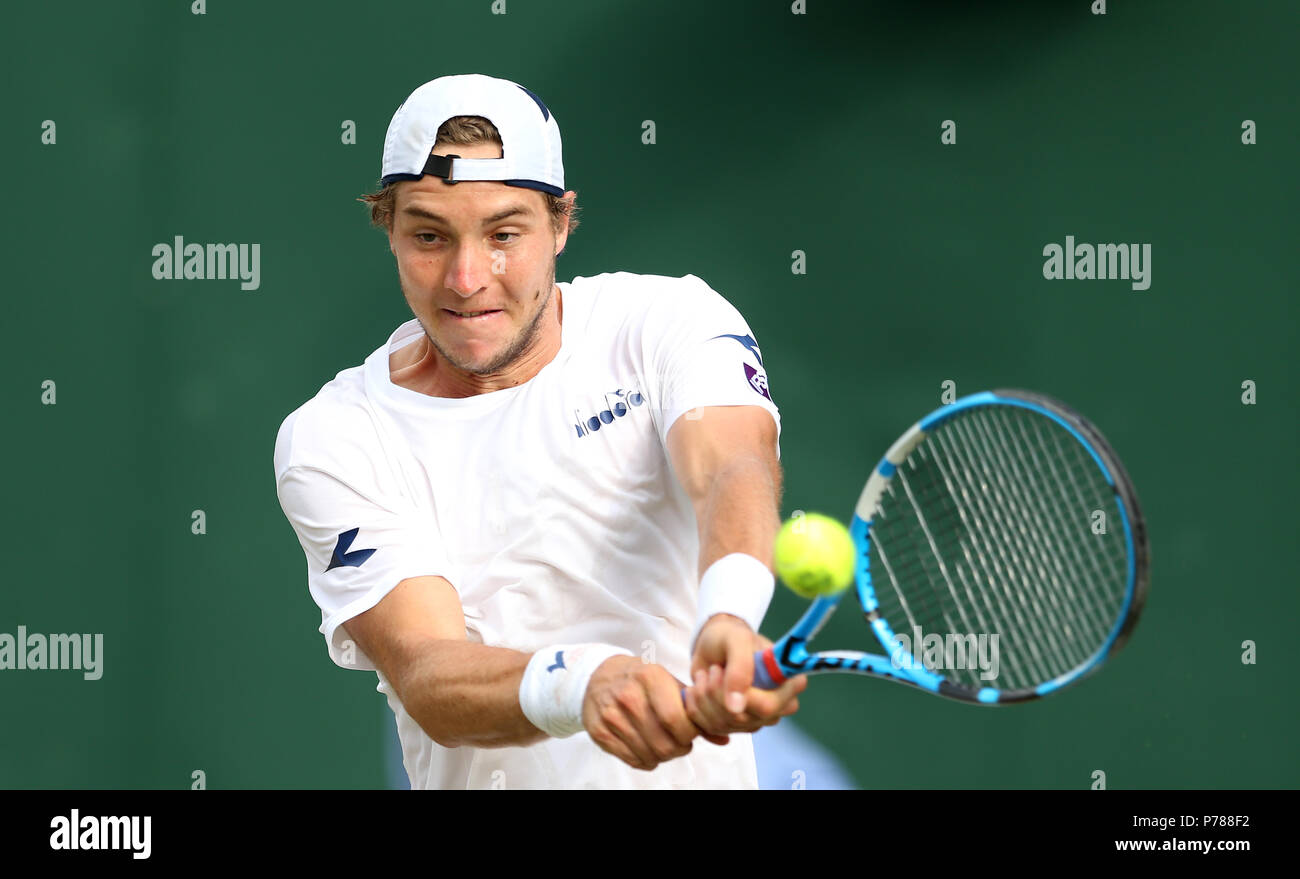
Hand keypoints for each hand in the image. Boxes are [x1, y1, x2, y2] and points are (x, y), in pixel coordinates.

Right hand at [582, 655, 714, 771]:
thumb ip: (696, 709)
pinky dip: (646, 760)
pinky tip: (648, 747)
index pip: (676, 720)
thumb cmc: (642, 680)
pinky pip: (632, 760)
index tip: (692, 732)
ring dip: (664, 756)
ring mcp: (611, 716)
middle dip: (680, 749)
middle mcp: (628, 696)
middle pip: (664, 743)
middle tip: (681, 742)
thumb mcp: (668, 683)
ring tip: (665, 744)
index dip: (690, 733)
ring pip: (650, 755)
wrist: (598, 676)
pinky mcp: (599, 732)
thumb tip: (724, 739)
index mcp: (650, 678)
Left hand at [684, 614, 805, 736]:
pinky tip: (698, 688)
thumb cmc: (730, 637)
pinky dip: (697, 706)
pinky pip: (711, 728)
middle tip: (712, 670)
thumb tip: (736, 707)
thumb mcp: (737, 639)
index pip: (770, 705)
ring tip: (705, 675)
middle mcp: (778, 706)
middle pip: (744, 719)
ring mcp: (757, 719)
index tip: (723, 672)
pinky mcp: (736, 727)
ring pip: (725, 724)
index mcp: (789, 683)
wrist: (712, 646)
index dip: (744, 696)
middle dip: (717, 693)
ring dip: (704, 697)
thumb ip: (740, 668)